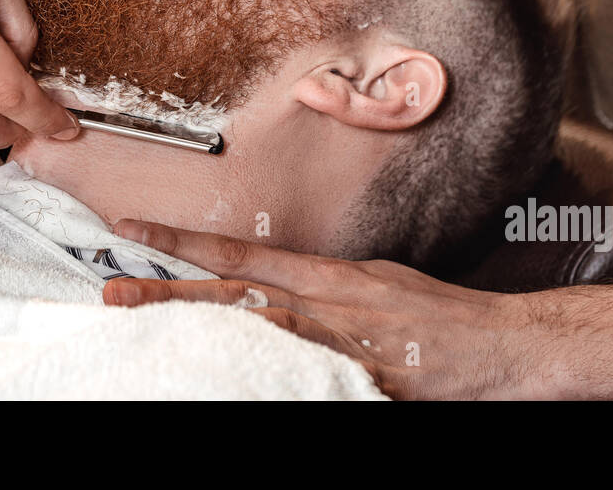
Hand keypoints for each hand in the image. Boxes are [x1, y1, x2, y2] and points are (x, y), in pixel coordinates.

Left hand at [103, 220, 542, 398]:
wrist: (501, 345)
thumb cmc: (436, 314)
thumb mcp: (373, 283)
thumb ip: (321, 287)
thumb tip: (273, 288)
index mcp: (327, 275)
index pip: (242, 250)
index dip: (185, 241)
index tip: (134, 230)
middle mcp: (327, 304)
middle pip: (234, 292)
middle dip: (169, 291)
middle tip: (111, 291)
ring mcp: (342, 345)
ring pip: (257, 332)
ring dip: (199, 329)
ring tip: (146, 331)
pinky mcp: (362, 382)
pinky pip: (304, 380)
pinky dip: (265, 376)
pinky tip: (226, 379)